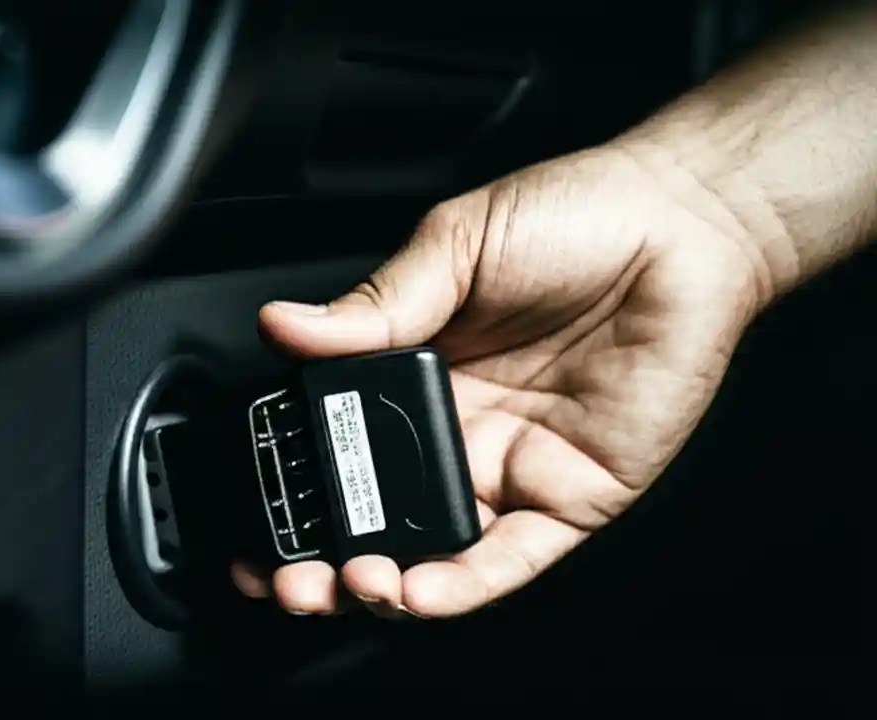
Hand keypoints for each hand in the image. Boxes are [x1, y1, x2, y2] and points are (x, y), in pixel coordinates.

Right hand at [230, 145, 769, 618]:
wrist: (682, 222)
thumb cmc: (576, 219)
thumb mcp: (453, 248)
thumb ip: (373, 303)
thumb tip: (286, 326)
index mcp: (417, 375)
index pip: (342, 449)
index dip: (298, 490)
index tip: (261, 511)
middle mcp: (457, 431)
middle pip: (378, 516)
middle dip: (327, 559)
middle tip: (293, 574)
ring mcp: (510, 468)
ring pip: (436, 552)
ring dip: (386, 583)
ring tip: (352, 581)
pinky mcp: (569, 496)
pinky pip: (510, 558)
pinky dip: (462, 584)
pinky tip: (419, 590)